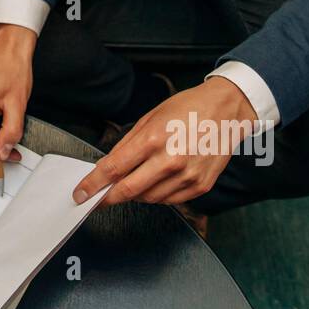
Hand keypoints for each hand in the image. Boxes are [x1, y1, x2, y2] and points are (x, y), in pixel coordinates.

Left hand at [73, 76, 254, 206]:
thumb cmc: (188, 109)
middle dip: (107, 197)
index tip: (81, 193)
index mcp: (154, 139)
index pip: (114, 169)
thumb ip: (128, 144)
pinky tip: (156, 181)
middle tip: (96, 198)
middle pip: (128, 190)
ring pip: (148, 198)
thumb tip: (109, 165)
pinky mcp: (200, 186)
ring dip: (134, 193)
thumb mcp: (151, 117)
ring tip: (135, 179)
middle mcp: (171, 160)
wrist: (226, 111)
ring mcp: (187, 176)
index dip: (93, 184)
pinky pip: (169, 200)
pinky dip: (156, 194)